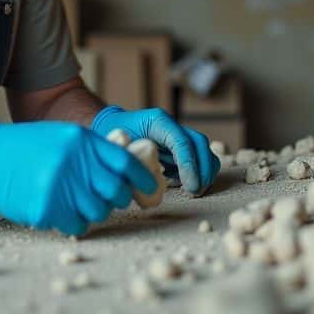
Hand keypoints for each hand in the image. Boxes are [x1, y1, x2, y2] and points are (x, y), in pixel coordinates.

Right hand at [0, 115, 156, 235]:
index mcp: (82, 142)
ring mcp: (60, 187)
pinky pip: (76, 225)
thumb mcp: (62, 136)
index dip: (140, 178)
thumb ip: (91, 150)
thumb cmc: (24, 146)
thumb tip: (123, 170)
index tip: (148, 188)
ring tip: (78, 204)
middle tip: (107, 199)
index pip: (125, 163)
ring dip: (93, 212)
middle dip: (116, 199)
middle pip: (115, 192)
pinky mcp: (46, 209)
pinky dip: (75, 223)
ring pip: (98, 212)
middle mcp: (75, 163)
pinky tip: (63, 213)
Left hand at [90, 106, 220, 194]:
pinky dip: (196, 171)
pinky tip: (184, 183)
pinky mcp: (177, 144)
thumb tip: (145, 185)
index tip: (191, 186)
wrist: (110, 125)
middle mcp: (170, 125)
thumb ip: (132, 163)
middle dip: (203, 169)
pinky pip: (196, 156)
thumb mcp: (118, 148)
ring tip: (194, 190)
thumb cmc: (112, 137)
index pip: (182, 142)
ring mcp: (176, 133)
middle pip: (199, 143)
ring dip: (203, 171)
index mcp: (157, 122)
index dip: (190, 165)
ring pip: (202, 149)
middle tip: (196, 191)